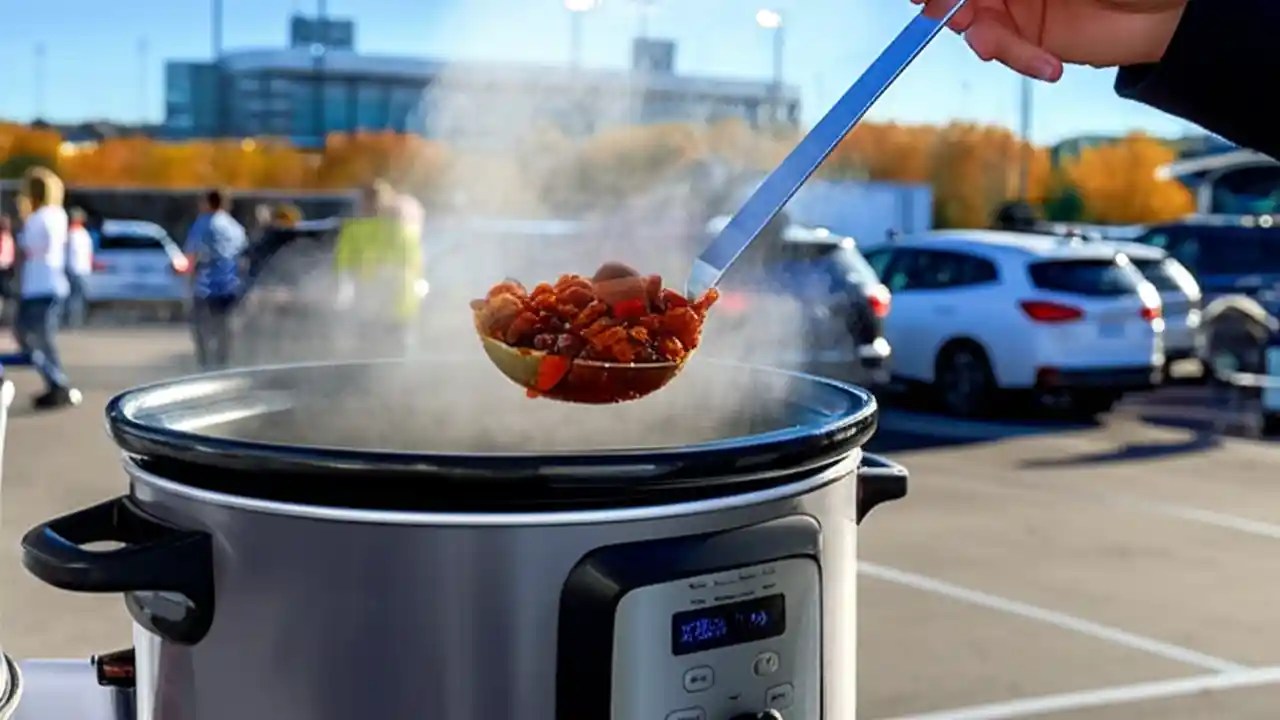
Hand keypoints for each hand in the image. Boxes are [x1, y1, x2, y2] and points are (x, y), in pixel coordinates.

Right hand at [915, 0, 1187, 81]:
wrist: (1171, 11)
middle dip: (951, 7)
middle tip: (960, 17)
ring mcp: (1014, 8)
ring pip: (976, 26)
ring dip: (985, 40)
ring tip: (996, 48)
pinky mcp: (1029, 41)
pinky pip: (1008, 54)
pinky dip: (1021, 62)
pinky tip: (1048, 67)